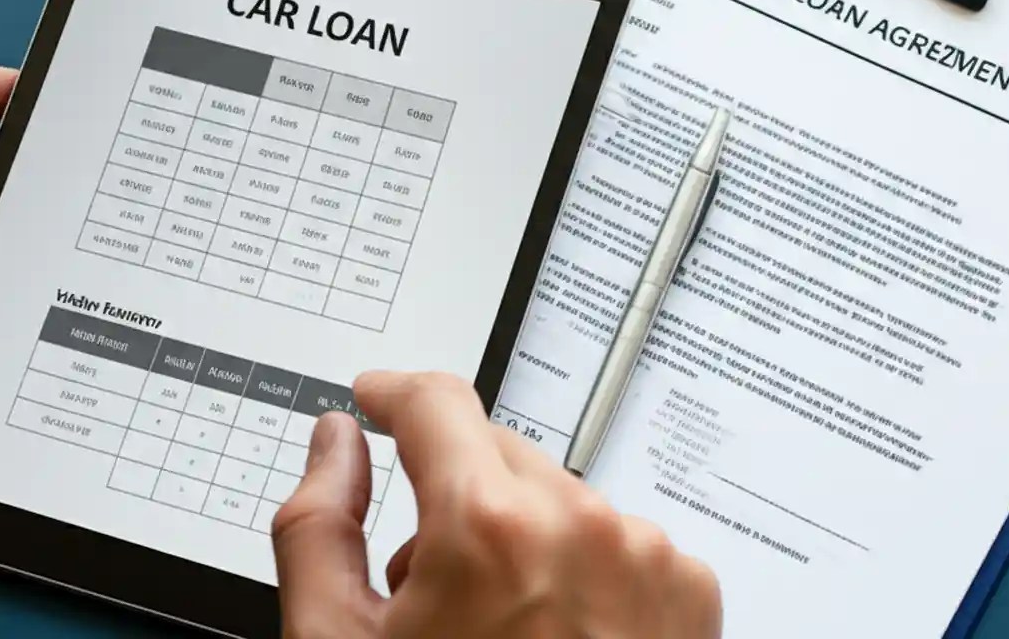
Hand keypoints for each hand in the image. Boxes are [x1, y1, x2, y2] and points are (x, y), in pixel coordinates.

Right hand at [272, 371, 722, 638]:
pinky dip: (577, 564)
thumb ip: (319, 523)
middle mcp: (584, 526)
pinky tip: (554, 635)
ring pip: (556, 495)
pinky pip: (613, 536)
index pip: (435, 402)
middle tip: (429, 583)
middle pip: (495, 452)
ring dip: (517, 532)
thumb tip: (334, 446)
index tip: (380, 398)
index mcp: (492, 528)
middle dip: (452, 494)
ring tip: (498, 625)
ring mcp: (647, 557)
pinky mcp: (689, 590)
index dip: (393, 393)